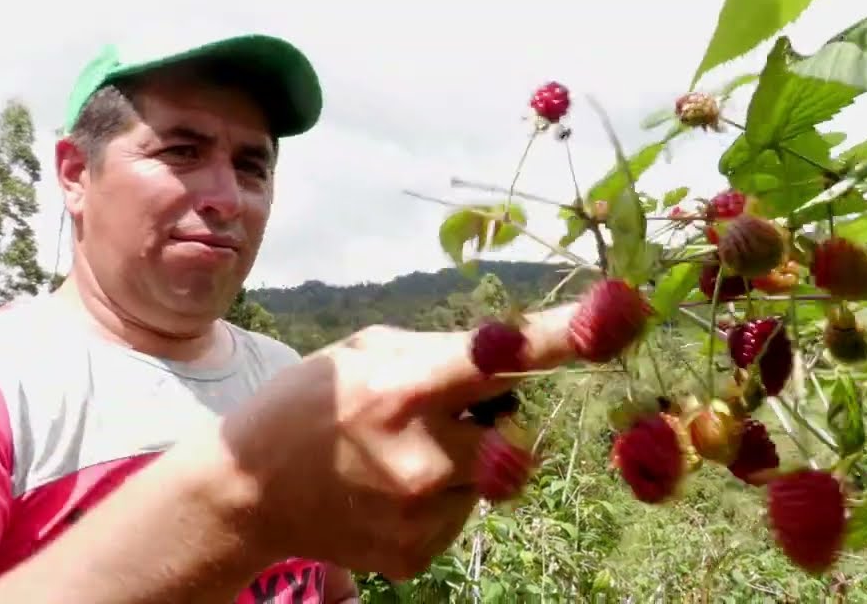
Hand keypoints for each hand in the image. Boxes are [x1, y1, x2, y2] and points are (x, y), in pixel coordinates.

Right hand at [220, 304, 579, 579]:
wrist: (247, 488)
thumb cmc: (313, 402)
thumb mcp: (368, 351)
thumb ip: (444, 356)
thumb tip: (517, 362)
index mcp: (406, 387)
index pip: (503, 358)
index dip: (566, 337)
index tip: (619, 315)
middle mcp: (422, 455)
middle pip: (514, 434)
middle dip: (492, 421)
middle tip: (437, 415)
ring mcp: (420, 513)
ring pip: (492, 476)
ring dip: (465, 461)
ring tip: (396, 456)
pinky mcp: (417, 553)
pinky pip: (465, 515)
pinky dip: (442, 500)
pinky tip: (389, 491)